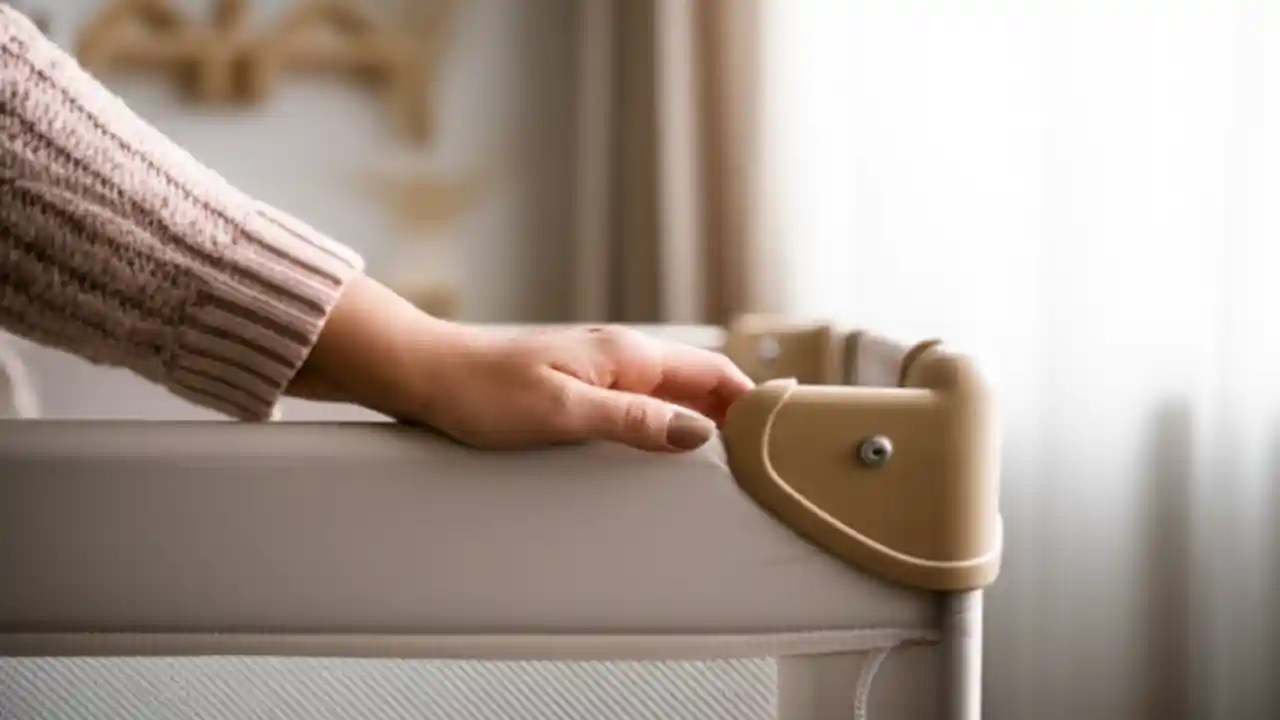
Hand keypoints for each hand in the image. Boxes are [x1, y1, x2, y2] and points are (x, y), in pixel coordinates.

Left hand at [290, 275, 754, 451]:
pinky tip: (664, 457)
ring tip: (724, 466)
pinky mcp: (581, 389)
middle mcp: (622, 358)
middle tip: (759, 460)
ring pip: (671, 398)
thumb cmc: (485, 391)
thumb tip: (698, 433)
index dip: (751, 401)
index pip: (713, 372)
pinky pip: (641, 408)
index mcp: (627, 354)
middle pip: (699, 385)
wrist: (428, 376)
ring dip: (699, 425)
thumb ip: (633, 421)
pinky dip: (664, 429)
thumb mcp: (564, 411)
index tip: (778, 434)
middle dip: (733, 417)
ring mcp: (602, 373)